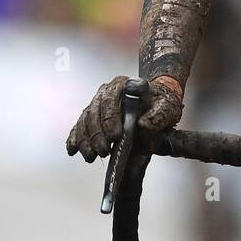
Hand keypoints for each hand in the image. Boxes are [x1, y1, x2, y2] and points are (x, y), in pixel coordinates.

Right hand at [65, 75, 183, 162]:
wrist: (157, 103)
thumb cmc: (161, 103)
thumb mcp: (167, 108)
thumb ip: (157, 117)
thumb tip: (142, 127)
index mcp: (124, 85)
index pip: (111, 98)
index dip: (110, 118)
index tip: (116, 136)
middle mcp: (107, 92)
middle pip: (94, 111)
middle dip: (97, 134)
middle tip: (104, 151)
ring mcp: (97, 104)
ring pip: (85, 120)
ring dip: (86, 140)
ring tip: (91, 156)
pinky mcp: (92, 117)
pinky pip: (79, 127)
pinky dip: (75, 139)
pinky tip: (73, 150)